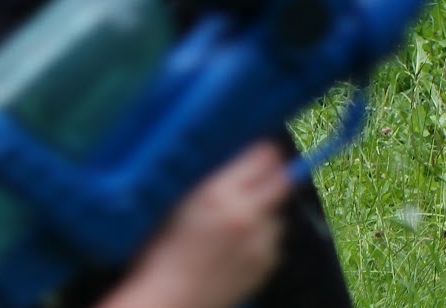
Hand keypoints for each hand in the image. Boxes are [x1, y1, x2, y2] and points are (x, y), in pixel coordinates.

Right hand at [98, 142, 291, 307]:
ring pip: (277, 215)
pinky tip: (236, 250)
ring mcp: (261, 240)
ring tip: (238, 226)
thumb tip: (243, 158)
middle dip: (274, 178)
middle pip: (283, 181)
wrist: (168, 302)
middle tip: (260, 183)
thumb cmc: (162, 253)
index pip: (263, 157)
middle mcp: (247, 214)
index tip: (262, 153)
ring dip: (265, 214)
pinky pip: (272, 241)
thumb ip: (216, 181)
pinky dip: (261, 241)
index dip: (264, 153)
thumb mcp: (183, 204)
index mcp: (219, 194)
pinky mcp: (266, 263)